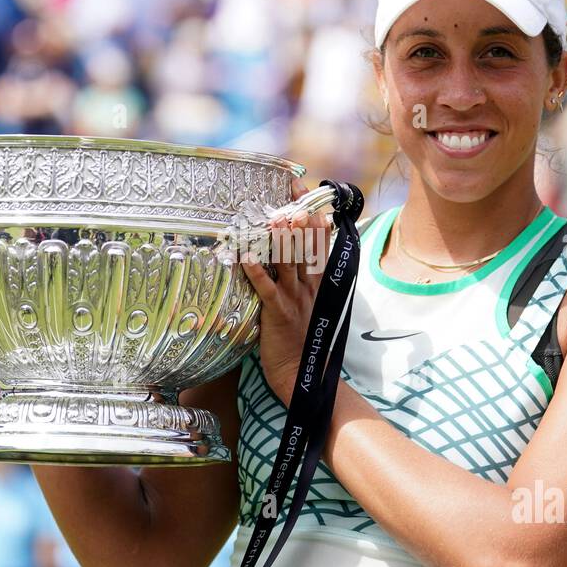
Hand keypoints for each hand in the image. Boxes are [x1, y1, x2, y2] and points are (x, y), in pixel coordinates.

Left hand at [241, 177, 332, 405]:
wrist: (300, 373)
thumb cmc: (300, 341)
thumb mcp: (307, 306)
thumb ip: (301, 281)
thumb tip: (292, 256)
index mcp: (317, 284)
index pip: (319, 244)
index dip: (314, 217)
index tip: (308, 193)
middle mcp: (308, 287)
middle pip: (306, 246)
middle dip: (300, 218)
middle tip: (295, 193)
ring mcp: (295, 299)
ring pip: (289, 262)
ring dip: (281, 238)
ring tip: (276, 215)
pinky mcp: (278, 313)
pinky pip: (266, 289)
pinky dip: (257, 273)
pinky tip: (247, 257)